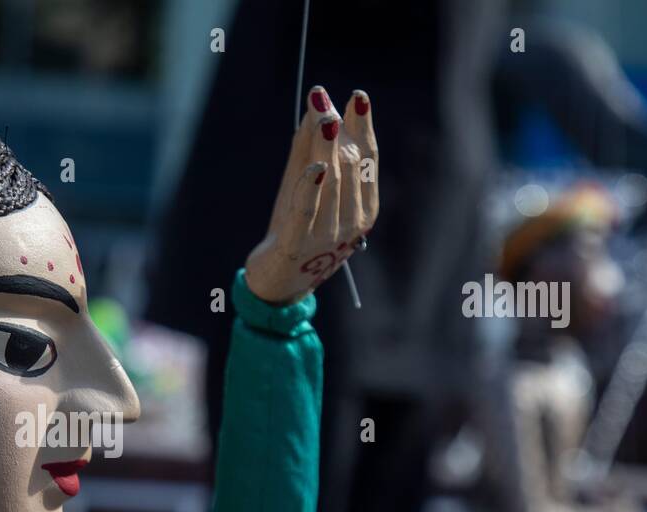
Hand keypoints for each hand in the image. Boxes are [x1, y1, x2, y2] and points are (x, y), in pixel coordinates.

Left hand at [244, 85, 378, 304]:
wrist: (277, 280)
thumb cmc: (296, 227)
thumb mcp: (304, 185)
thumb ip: (309, 146)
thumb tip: (319, 104)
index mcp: (365, 208)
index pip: (369, 159)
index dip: (364, 126)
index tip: (358, 96)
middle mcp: (354, 223)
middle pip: (349, 166)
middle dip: (337, 132)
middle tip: (323, 103)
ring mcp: (328, 237)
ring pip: (330, 182)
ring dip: (325, 148)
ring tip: (322, 117)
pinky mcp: (297, 247)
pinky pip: (306, 214)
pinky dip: (310, 190)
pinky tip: (315, 168)